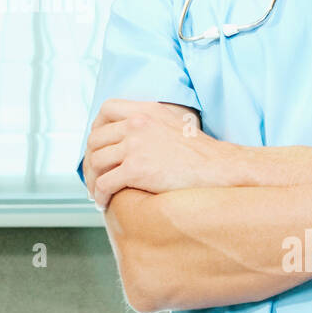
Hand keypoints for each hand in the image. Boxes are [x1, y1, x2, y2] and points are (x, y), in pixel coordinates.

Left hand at [82, 98, 235, 209]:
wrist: (220, 169)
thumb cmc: (202, 154)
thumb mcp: (174, 124)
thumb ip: (150, 125)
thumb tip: (130, 139)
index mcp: (146, 110)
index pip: (106, 109)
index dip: (97, 127)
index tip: (99, 145)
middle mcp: (138, 124)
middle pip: (96, 138)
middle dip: (91, 159)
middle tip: (95, 175)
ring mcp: (135, 146)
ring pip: (96, 161)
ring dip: (93, 179)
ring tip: (99, 192)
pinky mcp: (136, 169)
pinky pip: (105, 183)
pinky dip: (100, 195)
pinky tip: (105, 202)